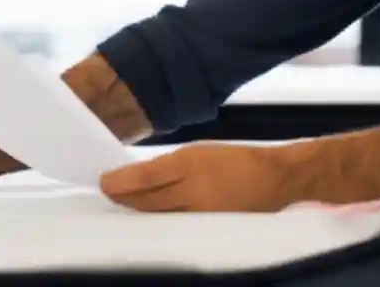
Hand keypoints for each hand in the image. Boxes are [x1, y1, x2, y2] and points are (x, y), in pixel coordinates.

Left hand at [99, 142, 302, 211]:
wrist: (275, 178)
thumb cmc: (238, 159)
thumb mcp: (201, 150)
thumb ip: (172, 164)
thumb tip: (142, 175)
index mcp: (192, 163)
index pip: (147, 175)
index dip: (121, 181)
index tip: (104, 181)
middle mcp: (194, 189)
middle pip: (149, 199)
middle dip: (124, 198)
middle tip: (108, 192)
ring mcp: (202, 212)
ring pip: (160, 215)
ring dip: (138, 210)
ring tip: (123, 204)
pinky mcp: (210, 228)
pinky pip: (176, 224)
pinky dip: (160, 220)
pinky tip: (149, 217)